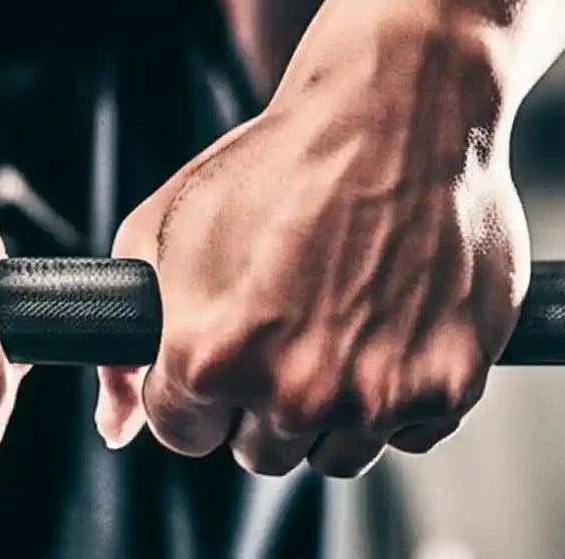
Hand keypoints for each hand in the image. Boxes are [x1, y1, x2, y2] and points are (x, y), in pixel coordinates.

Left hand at [97, 32, 530, 477]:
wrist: (396, 109)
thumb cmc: (274, 162)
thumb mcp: (158, 231)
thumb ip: (124, 341)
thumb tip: (115, 428)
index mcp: (208, 358)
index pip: (182, 434)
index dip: (193, 392)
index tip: (217, 354)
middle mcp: (291, 393)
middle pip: (259, 453)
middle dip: (259, 402)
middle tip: (282, 329)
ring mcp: (376, 398)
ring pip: (333, 455)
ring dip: (328, 410)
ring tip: (336, 324)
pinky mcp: (450, 389)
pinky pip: (409, 434)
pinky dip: (400, 396)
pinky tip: (391, 326)